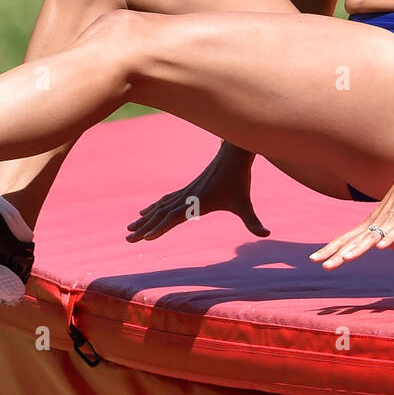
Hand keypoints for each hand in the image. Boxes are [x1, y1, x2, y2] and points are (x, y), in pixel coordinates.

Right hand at [126, 145, 268, 242]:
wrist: (232, 155)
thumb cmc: (239, 179)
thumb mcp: (245, 203)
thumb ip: (253, 221)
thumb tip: (266, 234)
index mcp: (197, 202)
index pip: (174, 218)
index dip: (159, 229)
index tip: (145, 238)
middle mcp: (187, 197)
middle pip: (160, 215)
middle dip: (144, 228)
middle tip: (127, 239)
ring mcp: (185, 192)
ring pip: (160, 208)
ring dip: (145, 219)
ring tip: (130, 228)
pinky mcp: (187, 189)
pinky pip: (166, 200)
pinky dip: (154, 207)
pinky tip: (146, 212)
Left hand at [309, 168, 393, 269]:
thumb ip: (393, 238)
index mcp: (369, 226)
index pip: (345, 240)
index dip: (331, 249)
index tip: (314, 259)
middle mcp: (374, 225)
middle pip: (353, 242)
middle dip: (338, 254)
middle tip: (322, 265)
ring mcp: (389, 223)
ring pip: (370, 238)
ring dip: (358, 249)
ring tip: (345, 259)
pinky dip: (387, 240)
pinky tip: (380, 248)